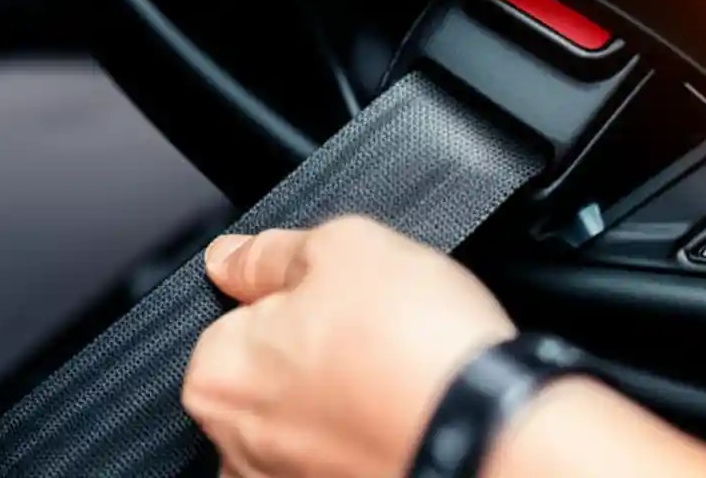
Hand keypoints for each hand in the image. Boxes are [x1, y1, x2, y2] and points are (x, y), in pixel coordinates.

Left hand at [182, 217, 517, 477]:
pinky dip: (368, 439)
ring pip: (308, 425)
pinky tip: (406, 416)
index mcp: (218, 377)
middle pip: (269, 379)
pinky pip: (343, 457)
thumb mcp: (343, 248)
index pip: (236, 322)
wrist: (487, 429)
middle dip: (315, 355)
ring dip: (344, 402)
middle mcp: (238, 447)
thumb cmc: (414, 347)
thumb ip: (271, 254)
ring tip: (400, 374)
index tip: (340, 298)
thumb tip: (231, 257)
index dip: (297, 299)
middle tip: (378, 331)